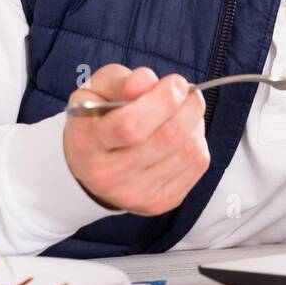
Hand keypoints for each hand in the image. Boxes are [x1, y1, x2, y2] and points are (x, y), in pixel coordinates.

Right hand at [62, 65, 209, 215]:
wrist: (92, 166)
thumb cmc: (98, 120)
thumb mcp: (98, 89)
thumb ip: (123, 81)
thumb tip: (148, 82)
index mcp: (87, 143)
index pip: (130, 126)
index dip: (163, 100)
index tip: (175, 83)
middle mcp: (108, 176)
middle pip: (166, 139)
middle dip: (188, 107)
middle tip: (188, 93)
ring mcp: (134, 194)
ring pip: (187, 152)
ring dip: (195, 124)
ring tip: (185, 112)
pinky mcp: (159, 203)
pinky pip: (196, 166)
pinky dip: (198, 142)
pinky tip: (185, 134)